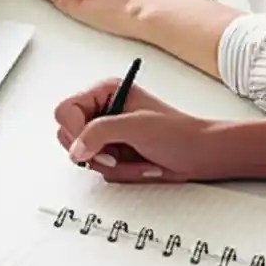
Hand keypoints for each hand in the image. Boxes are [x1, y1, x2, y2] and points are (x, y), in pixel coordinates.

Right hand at [55, 80, 214, 182]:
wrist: (198, 155)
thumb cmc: (177, 132)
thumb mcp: (136, 126)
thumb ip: (100, 132)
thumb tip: (76, 149)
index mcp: (105, 93)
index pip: (67, 110)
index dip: (74, 130)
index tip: (89, 145)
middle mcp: (102, 112)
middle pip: (68, 135)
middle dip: (95, 151)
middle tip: (116, 155)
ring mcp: (107, 135)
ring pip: (84, 156)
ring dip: (112, 165)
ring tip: (136, 158)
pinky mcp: (113, 153)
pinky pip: (99, 170)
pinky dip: (121, 173)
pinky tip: (140, 164)